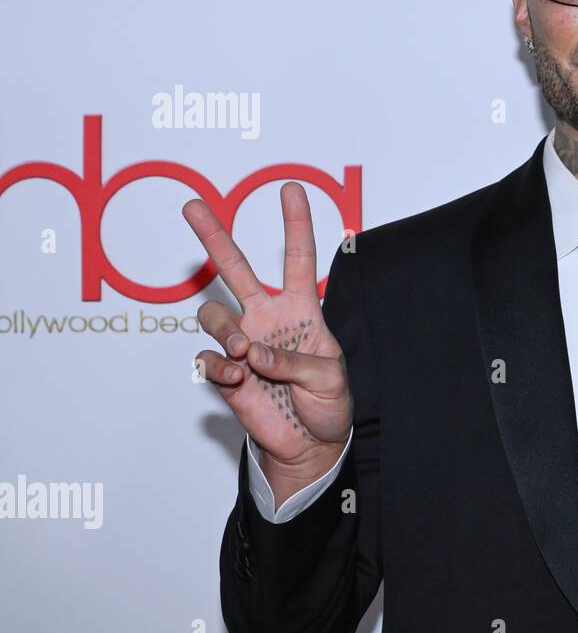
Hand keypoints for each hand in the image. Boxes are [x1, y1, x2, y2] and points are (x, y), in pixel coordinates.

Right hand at [183, 183, 351, 488]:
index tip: (290, 187)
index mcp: (302, 311)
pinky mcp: (224, 373)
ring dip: (225, 329)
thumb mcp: (330, 379)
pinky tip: (237, 376)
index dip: (295, 223)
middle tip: (192, 206)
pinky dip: (219, 365)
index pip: (298, 259)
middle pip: (236, 269)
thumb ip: (296, 362)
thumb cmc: (328, 404)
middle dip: (213, 237)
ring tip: (245, 351)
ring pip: (213, 314)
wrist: (309, 444)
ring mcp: (242, 343)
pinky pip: (208, 357)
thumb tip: (254, 351)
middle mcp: (267, 319)